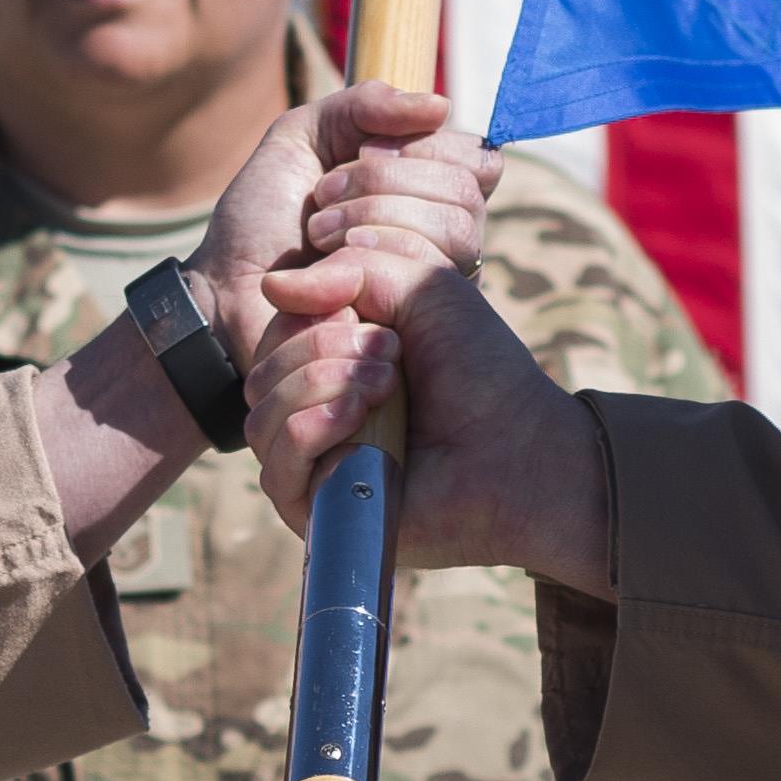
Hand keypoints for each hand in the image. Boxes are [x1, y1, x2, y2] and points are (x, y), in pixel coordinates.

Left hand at [198, 82, 493, 370]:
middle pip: (466, 194)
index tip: (360, 151)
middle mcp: (445, 245)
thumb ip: (362, 106)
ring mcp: (435, 292)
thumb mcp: (301, 137)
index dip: (423, 146)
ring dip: (373, 217)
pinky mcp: (416, 332)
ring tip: (319, 235)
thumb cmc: (263, 218)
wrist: (224, 290)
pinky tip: (325, 269)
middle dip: (384, 181)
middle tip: (322, 198)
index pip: (477, 159)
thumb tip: (440, 105)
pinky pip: (428, 280)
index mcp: (431, 196)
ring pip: (456, 234)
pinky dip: (369, 258)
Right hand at [247, 249, 609, 588]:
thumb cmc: (480, 371)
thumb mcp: (423, 290)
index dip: (310, 314)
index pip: (277, 331)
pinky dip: (308, 429)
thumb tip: (272, 285)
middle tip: (392, 356)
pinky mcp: (318, 510)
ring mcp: (314, 462)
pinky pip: (275, 467)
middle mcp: (317, 411)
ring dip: (317, 384)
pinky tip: (355, 418)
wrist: (520, 447)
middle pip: (262, 371)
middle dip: (321, 347)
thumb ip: (353, 270)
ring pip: (260, 415)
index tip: (374, 320)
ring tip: (385, 387)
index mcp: (335, 361)